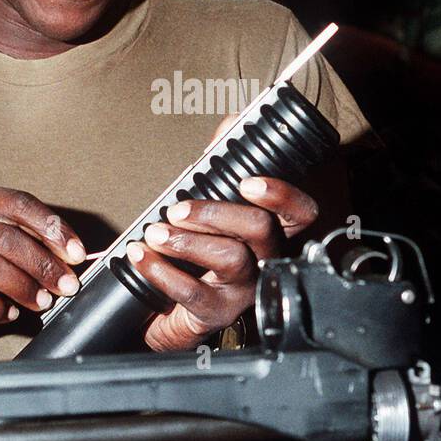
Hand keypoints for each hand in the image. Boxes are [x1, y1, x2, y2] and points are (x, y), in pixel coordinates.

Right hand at [0, 181, 86, 337]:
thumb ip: (16, 236)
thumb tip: (68, 254)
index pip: (17, 203)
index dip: (52, 227)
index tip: (76, 251)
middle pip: (7, 237)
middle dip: (44, 264)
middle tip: (67, 284)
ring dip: (25, 287)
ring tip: (42, 301)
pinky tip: (8, 312)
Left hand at [131, 175, 319, 351]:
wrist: (163, 315)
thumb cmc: (192, 260)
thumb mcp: (208, 210)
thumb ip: (219, 168)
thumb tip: (230, 125)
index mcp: (268, 234)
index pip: (299, 213)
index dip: (282, 196)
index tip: (248, 183)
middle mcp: (263, 261)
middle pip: (261, 231)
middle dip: (216, 213)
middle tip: (177, 209)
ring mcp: (243, 290)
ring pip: (231, 259)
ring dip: (187, 241)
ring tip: (156, 232)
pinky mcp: (216, 313)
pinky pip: (193, 292)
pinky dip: (161, 271)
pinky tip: (141, 256)